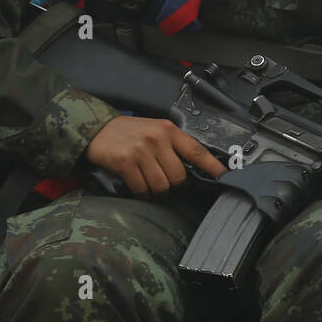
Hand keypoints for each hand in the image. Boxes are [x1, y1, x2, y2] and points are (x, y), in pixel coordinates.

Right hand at [86, 114, 226, 196]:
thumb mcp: (155, 130)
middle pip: (178, 176)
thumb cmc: (130, 132)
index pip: (196, 151)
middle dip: (173, 184)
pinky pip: (142, 189)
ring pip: (161, 185)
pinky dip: (141, 192)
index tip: (224, 176)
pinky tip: (137, 184)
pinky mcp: (125, 162)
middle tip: (163, 180)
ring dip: (156, 190)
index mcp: (168, 130)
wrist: (97, 129)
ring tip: (148, 181)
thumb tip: (193, 169)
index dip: (212, 167)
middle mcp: (157, 138)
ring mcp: (140, 150)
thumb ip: (173, 145)